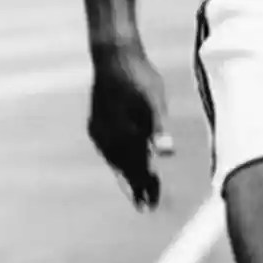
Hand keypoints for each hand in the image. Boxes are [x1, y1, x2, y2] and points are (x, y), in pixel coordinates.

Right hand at [87, 49, 164, 209]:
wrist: (113, 55)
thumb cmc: (140, 76)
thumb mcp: (155, 99)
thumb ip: (159, 127)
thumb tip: (167, 152)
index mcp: (124, 134)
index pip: (138, 169)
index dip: (147, 188)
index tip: (153, 206)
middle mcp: (108, 136)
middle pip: (126, 169)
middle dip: (138, 187)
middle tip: (148, 207)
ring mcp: (99, 130)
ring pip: (114, 161)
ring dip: (126, 176)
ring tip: (136, 192)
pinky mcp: (95, 124)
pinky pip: (106, 149)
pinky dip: (116, 160)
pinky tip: (121, 164)